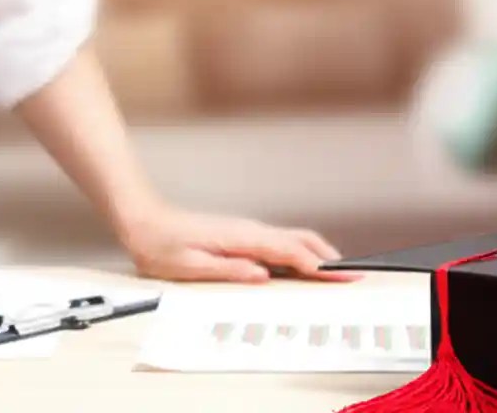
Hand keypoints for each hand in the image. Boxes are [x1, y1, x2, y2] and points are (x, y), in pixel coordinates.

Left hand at [118, 205, 360, 283]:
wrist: (143, 221)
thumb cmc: (161, 245)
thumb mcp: (189, 266)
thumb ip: (228, 271)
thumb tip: (262, 276)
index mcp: (240, 238)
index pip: (289, 253)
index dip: (319, 266)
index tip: (342, 276)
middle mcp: (248, 230)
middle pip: (299, 240)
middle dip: (328, 257)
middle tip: (353, 275)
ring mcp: (246, 230)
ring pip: (291, 239)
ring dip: (317, 253)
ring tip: (337, 272)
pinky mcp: (240, 235)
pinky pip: (278, 242)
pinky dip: (299, 252)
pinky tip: (303, 266)